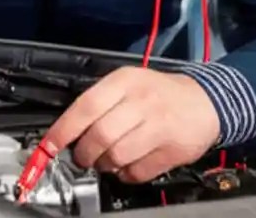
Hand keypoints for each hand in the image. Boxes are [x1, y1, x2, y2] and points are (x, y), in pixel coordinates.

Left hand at [42, 66, 219, 182]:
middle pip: (99, 136)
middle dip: (85, 154)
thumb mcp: (130, 84)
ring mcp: (159, 126)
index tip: (48, 147)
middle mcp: (142, 101)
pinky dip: (127, 174)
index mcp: (126, 81)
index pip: (86, 107)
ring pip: (116, 157)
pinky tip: (130, 163)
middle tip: (85, 157)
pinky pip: (137, 172)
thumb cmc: (159, 93)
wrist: (207, 101)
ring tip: (109, 159)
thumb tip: (66, 133)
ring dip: (106, 165)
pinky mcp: (172, 150)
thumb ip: (101, 103)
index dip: (63, 131)